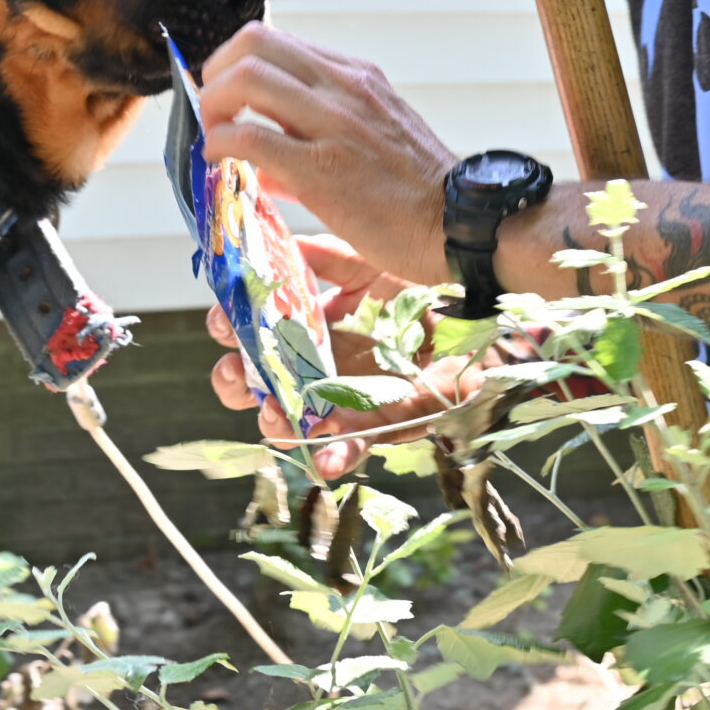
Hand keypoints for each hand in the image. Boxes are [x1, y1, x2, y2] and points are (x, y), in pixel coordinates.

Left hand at [197, 23, 453, 285]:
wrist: (463, 223)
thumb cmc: (419, 190)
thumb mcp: (375, 133)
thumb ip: (318, 132)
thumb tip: (261, 154)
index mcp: (356, 75)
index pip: (277, 40)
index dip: (236, 62)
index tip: (227, 94)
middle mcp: (345, 87)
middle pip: (253, 42)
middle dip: (216, 73)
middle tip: (214, 112)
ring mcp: (335, 123)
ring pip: (247, 78)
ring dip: (214, 105)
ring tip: (215, 136)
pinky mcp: (323, 170)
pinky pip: (251, 138)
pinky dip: (221, 144)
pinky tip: (222, 163)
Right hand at [205, 235, 482, 479]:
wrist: (490, 302)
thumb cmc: (429, 282)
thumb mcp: (370, 263)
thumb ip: (326, 258)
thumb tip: (282, 247)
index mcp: (320, 326)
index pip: (262, 335)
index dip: (234, 332)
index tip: (220, 321)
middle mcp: (331, 364)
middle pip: (268, 383)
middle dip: (238, 383)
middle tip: (235, 376)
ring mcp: (357, 396)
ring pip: (302, 420)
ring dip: (278, 423)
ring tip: (273, 418)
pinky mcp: (395, 418)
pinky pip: (361, 442)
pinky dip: (340, 455)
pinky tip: (323, 462)